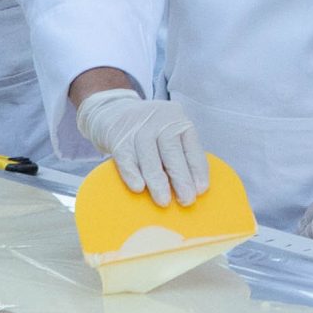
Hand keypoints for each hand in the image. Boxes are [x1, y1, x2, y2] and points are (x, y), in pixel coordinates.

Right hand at [76, 89, 207, 206]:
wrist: (111, 111)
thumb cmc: (146, 130)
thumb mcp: (167, 133)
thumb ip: (178, 154)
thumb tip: (191, 188)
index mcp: (178, 121)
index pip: (192, 147)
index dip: (197, 169)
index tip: (201, 190)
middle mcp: (160, 121)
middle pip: (171, 151)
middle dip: (180, 178)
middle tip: (186, 200)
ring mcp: (137, 127)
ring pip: (149, 155)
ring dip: (157, 180)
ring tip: (164, 201)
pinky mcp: (118, 137)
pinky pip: (126, 157)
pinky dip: (132, 173)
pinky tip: (138, 188)